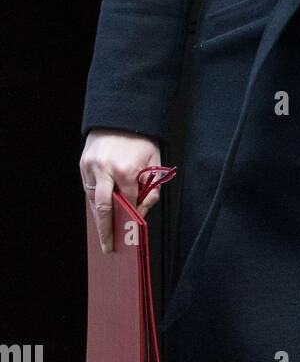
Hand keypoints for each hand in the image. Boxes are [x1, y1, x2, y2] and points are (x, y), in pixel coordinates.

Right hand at [80, 131, 162, 253]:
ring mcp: (92, 168)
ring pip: (93, 201)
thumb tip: (143, 210)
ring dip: (98, 218)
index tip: (133, 230)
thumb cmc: (141, 139)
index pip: (129, 203)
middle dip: (106, 232)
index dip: (132, 216)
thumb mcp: (155, 160)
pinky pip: (88, 189)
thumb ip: (152, 187)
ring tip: (104, 233)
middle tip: (108, 248)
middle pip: (104, 210)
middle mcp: (106, 171)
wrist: (121, 114)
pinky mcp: (83, 165)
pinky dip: (93, 201)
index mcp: (126, 171)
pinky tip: (99, 212)